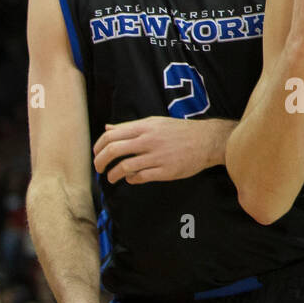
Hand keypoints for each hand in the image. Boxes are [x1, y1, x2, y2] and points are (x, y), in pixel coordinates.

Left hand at [93, 116, 234, 184]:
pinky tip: (131, 179)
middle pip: (114, 150)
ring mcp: (157, 157)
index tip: (96, 154)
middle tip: (98, 168)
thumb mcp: (154, 123)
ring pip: (125, 167)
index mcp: (144, 127)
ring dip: (113, 174)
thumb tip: (108, 128)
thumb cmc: (178, 131)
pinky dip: (131, 179)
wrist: (206, 141)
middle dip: (100, 161)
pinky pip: (141, 177)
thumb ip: (130, 127)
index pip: (112, 135)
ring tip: (111, 177)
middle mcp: (148, 140)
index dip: (99, 146)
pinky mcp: (165, 171)